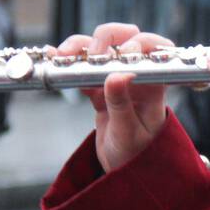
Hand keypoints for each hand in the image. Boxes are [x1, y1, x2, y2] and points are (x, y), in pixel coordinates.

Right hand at [56, 22, 172, 172]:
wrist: (126, 171)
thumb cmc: (137, 155)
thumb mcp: (129, 134)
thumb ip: (122, 105)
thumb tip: (117, 75)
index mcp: (154, 84)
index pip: (155, 50)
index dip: (140, 43)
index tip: (124, 53)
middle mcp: (137, 76)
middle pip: (126, 39)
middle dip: (106, 38)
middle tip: (91, 54)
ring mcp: (116, 80)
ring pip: (101, 50)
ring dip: (82, 47)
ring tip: (63, 55)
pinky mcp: (98, 89)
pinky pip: (84, 69)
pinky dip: (69, 63)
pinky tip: (54, 59)